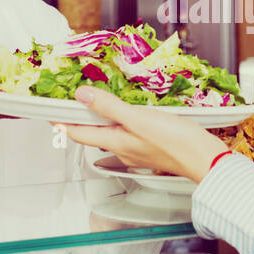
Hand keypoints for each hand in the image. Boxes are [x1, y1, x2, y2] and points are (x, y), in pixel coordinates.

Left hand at [59, 87, 227, 182]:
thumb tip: (81, 95)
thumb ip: (109, 107)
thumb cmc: (175, 141)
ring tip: (97, 102)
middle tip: (71, 101)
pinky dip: (121, 121)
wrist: (205, 158)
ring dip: (100, 119)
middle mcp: (122, 148)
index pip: (78, 133)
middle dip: (79, 119)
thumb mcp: (139, 119)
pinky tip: (130, 112)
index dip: (61, 122)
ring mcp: (137, 149)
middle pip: (92, 134)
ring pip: (110, 133)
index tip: (48, 111)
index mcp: (115, 142)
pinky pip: (127, 133)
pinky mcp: (151, 146)